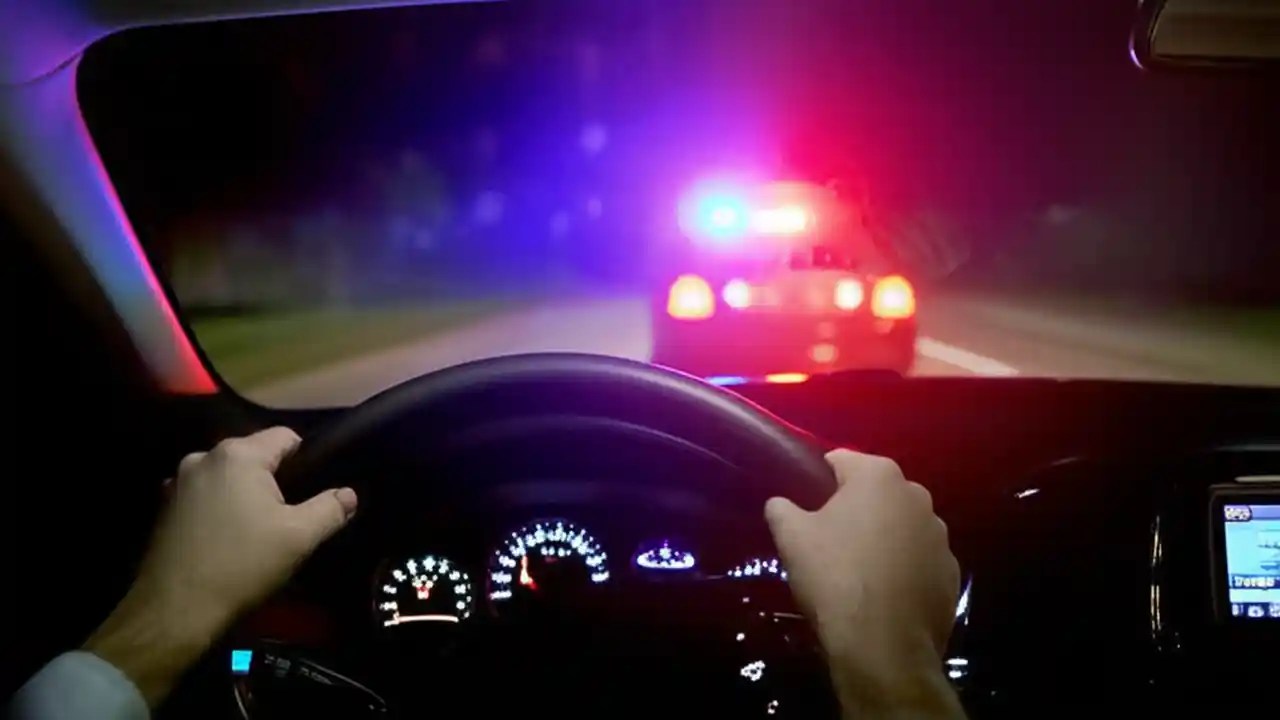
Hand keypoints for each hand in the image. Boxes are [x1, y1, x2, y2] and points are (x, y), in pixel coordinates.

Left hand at [85, 427, 357, 705]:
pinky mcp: (165, 508)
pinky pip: (206, 496)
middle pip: (255, 456)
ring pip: (229, 477)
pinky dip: (221, 509)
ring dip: (245, 495)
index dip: (308, 459)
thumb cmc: (243, 564)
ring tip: (259, 530)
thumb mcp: (299, 538)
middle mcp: (204, 457)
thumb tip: (349, 494)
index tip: (315, 491)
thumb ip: (330, 509)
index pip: (286, 437)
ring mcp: (179, 482)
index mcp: (238, 455)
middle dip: (275, 480)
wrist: (175, 610)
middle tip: (290, 517)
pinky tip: (228, 539)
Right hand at [766, 450, 963, 719]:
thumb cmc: (835, 577)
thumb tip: (779, 503)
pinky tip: (884, 591)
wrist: (883, 643)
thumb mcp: (792, 538)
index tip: (806, 502)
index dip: (819, 477)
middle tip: (830, 536)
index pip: (841, 460)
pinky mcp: (951, 572)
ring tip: (859, 568)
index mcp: (878, 476)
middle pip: (877, 492)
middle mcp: (917, 496)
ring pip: (902, 525)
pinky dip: (904, 567)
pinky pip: (920, 559)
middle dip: (856, 507)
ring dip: (883, 536)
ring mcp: (940, 536)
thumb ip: (782, 509)